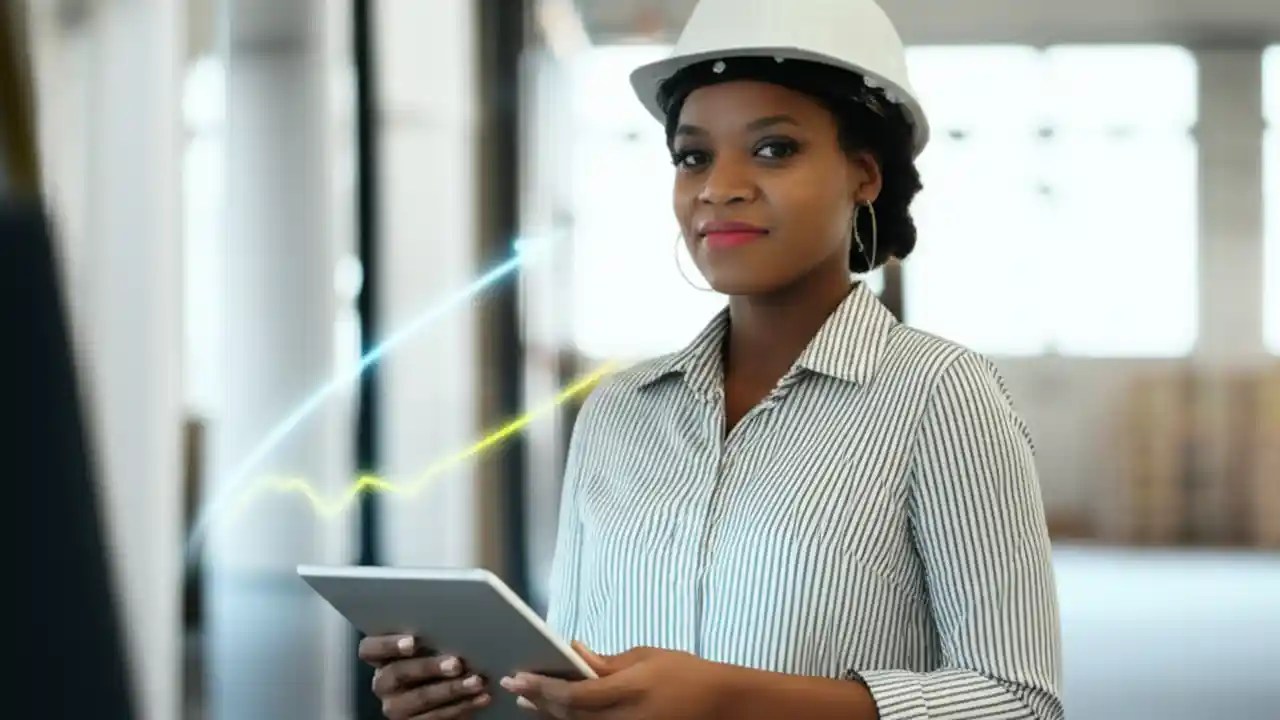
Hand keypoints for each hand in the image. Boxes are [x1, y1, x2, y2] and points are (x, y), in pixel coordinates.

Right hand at [358, 634, 490, 718]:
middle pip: (397, 673)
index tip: (412, 642)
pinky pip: (435, 718)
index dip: (387, 645)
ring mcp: (396, 707)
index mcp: (382, 659)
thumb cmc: (440, 657)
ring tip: (477, 681)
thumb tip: (456, 619)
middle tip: (456, 663)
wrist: (446, 696)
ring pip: (419, 698)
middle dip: (429, 667)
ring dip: (452, 689)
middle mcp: (383, 683)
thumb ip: (433, 636)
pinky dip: (462, 706)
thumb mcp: (432, 647)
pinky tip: (481, 698)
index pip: (369, 649)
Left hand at [500, 642, 730, 718]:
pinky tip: (556, 712)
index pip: (576, 695)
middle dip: (538, 700)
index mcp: (631, 692)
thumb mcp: (646, 658)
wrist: (720, 706)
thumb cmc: (685, 674)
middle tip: (514, 685)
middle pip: (569, 716)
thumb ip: (606, 662)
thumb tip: (573, 651)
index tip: (518, 676)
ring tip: (527, 698)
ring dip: (548, 713)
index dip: (543, 687)